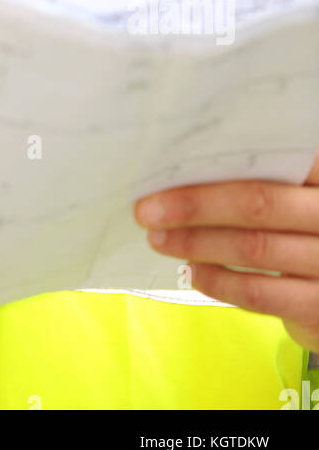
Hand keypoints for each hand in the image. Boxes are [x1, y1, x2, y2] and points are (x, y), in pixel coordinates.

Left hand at [135, 148, 318, 351]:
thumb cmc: (301, 226)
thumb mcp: (291, 192)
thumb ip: (256, 175)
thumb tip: (179, 166)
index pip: (273, 156)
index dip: (219, 160)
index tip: (170, 162)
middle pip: (259, 202)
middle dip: (195, 205)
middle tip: (148, 209)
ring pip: (254, 247)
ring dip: (197, 243)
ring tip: (158, 239)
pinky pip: (261, 292)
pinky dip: (219, 282)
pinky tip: (191, 272)